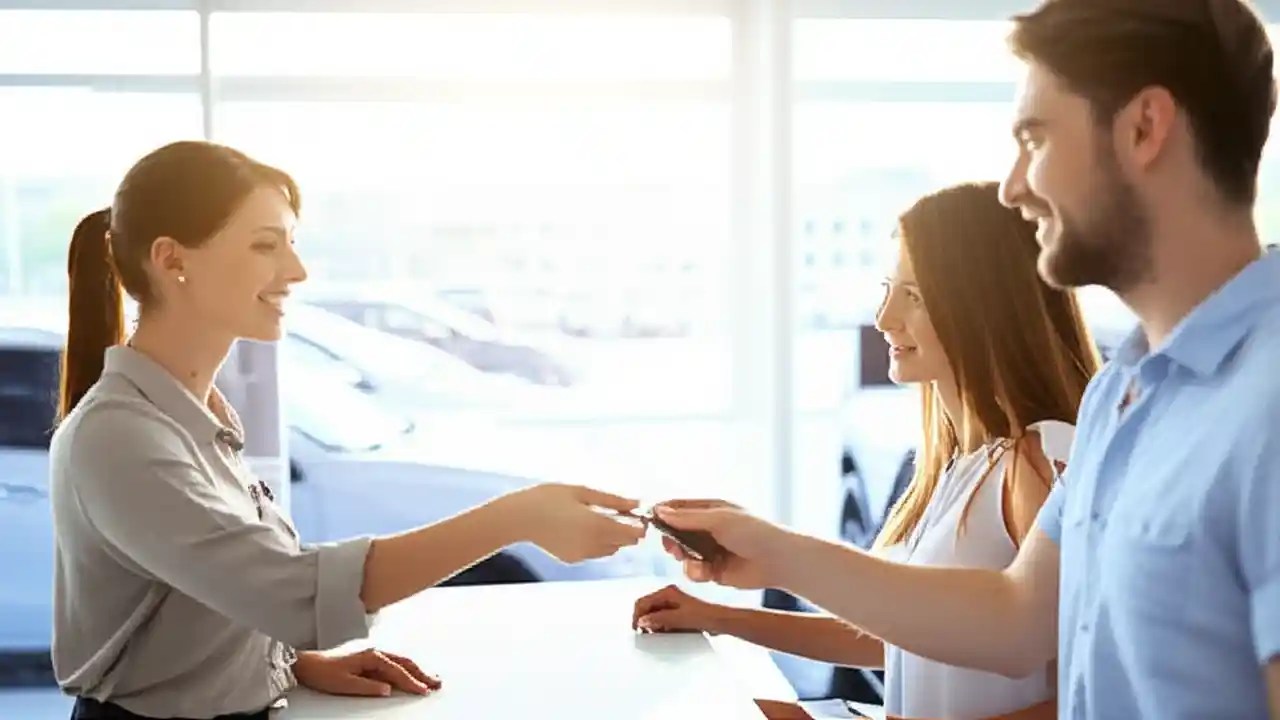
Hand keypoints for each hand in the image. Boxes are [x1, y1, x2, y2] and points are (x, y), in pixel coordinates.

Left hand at [293, 649, 440, 697]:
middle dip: (422, 673)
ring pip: (401, 661)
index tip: (424, 690)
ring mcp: (373, 654)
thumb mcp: (345, 684)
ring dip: (416, 669)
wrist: (308, 664)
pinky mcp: (370, 658)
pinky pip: (393, 662)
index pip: (397, 671)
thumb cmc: (324, 672)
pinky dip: (406, 667)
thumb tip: (388, 690)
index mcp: (371, 656)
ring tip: (430, 677)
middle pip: (404, 662)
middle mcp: (375, 652)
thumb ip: (369, 687)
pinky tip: (410, 672)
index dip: (412, 682)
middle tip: (437, 683)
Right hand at [508, 483, 645, 563]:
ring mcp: (583, 555)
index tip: (634, 512)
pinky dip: (596, 542)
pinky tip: (580, 528)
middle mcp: (594, 545)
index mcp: (598, 526)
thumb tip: (637, 504)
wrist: (518, 518)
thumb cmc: (548, 498)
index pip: (634, 534)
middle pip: (625, 543)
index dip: (640, 524)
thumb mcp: (582, 492)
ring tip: (595, 517)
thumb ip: (612, 500)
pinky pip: (595, 552)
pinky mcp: (573, 560)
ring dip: (612, 536)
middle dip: (626, 529)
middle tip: (616, 511)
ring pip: (611, 549)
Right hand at [632, 584, 725, 633]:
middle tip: (645, 635)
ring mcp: (673, 603)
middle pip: (648, 607)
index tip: (636, 630)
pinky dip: (661, 627)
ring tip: (655, 636)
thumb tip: (641, 621)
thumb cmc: (702, 616)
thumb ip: (658, 619)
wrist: (719, 621)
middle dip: (645, 621)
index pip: (643, 602)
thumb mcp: (678, 618)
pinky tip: (665, 634)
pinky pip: (663, 619)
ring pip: (655, 614)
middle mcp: (668, 595)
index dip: (637, 615)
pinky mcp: (678, 612)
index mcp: (667, 592)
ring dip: (653, 625)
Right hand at [652, 499, 792, 588]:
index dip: (664, 513)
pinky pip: (694, 572)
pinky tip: (706, 572)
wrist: (777, 561)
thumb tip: (660, 511)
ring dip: (684, 558)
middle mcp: (709, 529)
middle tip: (672, 546)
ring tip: (690, 559)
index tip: (651, 520)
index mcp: (711, 510)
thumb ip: (687, 518)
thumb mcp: (718, 519)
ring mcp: (711, 550)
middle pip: (677, 533)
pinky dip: (696, 572)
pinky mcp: (714, 571)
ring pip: (683, 554)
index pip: (679, 507)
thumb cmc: (753, 532)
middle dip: (672, 540)